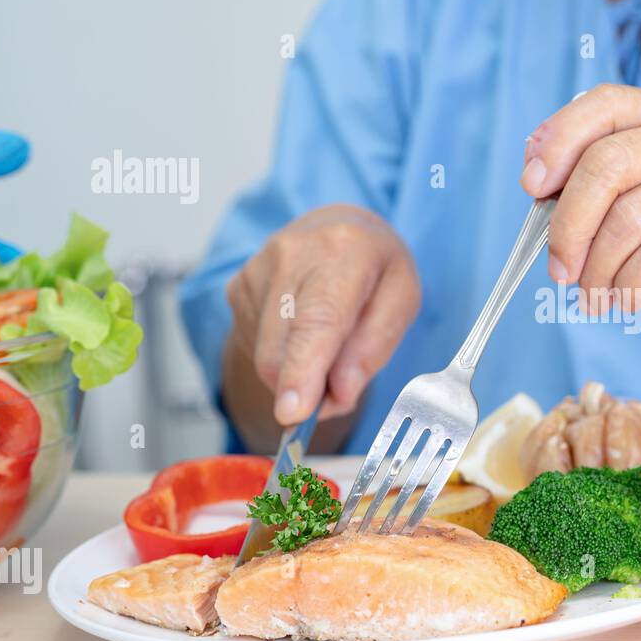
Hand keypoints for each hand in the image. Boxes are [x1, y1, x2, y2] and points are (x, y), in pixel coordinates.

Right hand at [225, 204, 420, 426]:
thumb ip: (375, 347)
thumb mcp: (402, 300)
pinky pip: (255, 347)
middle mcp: (292, 254)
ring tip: (329, 350)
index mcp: (345, 250)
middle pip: (283, 347)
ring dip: (296, 374)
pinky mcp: (238, 287)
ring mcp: (257, 269)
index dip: (303, 370)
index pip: (318, 319)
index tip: (294, 413)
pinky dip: (282, 358)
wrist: (338, 227)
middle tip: (338, 392)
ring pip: (265, 355)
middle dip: (306, 388)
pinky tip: (303, 333)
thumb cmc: (376, 268)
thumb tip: (339, 393)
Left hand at [520, 84, 640, 347]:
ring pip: (629, 217)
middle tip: (559, 271)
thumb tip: (538, 188)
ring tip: (595, 298)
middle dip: (567, 225)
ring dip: (597, 270)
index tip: (532, 188)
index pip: (604, 103)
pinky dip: (630, 287)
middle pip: (606, 164)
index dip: (557, 140)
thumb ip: (615, 187)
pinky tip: (626, 303)